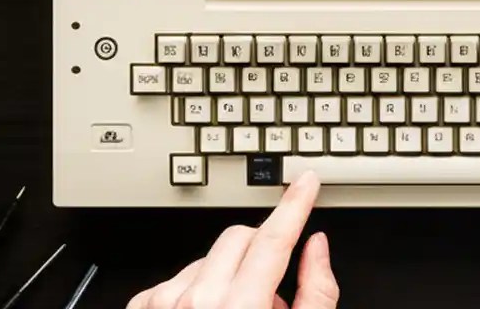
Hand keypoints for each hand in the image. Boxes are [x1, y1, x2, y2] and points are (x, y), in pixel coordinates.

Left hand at [127, 172, 338, 308]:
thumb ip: (315, 294)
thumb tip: (316, 249)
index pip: (274, 239)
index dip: (295, 205)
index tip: (307, 182)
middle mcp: (196, 303)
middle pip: (241, 238)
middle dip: (263, 249)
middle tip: (273, 290)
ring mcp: (162, 306)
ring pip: (208, 257)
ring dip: (229, 275)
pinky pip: (177, 278)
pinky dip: (196, 290)